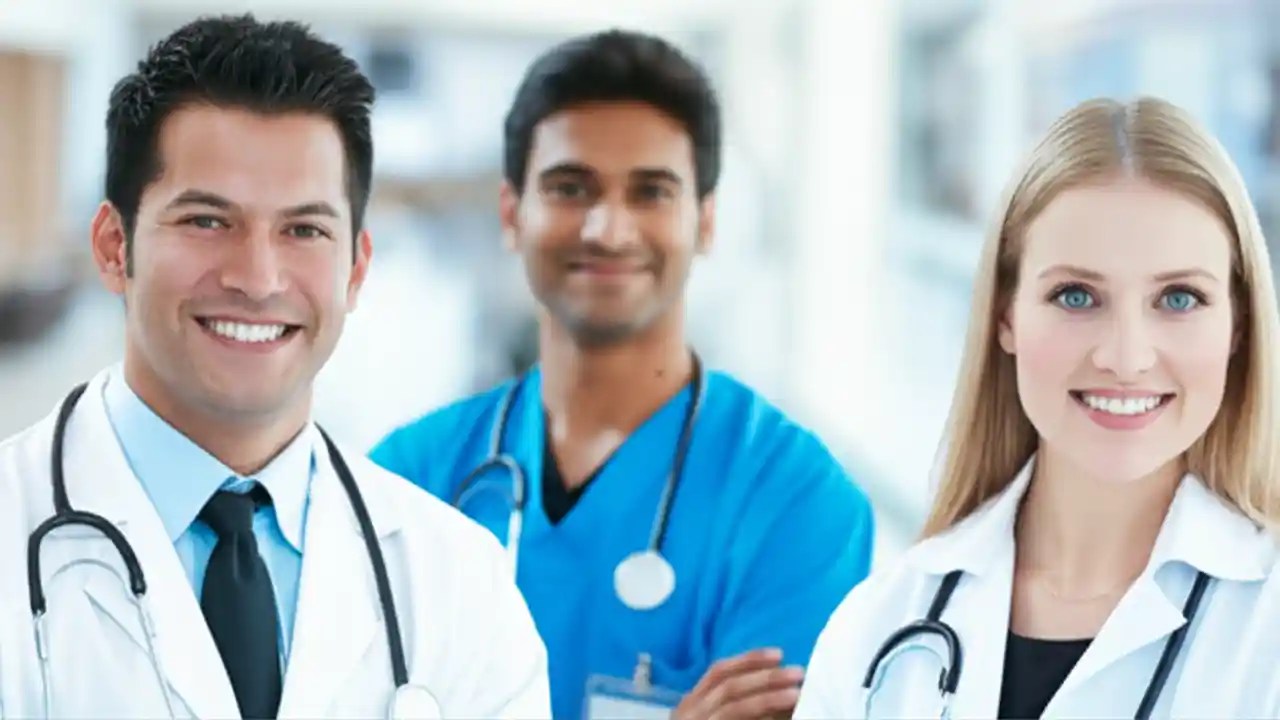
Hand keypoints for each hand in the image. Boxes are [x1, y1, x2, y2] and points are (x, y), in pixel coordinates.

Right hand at [673, 648, 803, 719]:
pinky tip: (779, 718)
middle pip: (729, 686)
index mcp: (691, 703)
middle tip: (798, 672)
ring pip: (733, 705)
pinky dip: (758, 719)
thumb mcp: (715, 718)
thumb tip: (780, 690)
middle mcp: (690, 713)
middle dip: (765, 677)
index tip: (778, 654)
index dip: (748, 660)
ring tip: (796, 694)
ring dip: (766, 697)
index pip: (718, 672)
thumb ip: (740, 708)